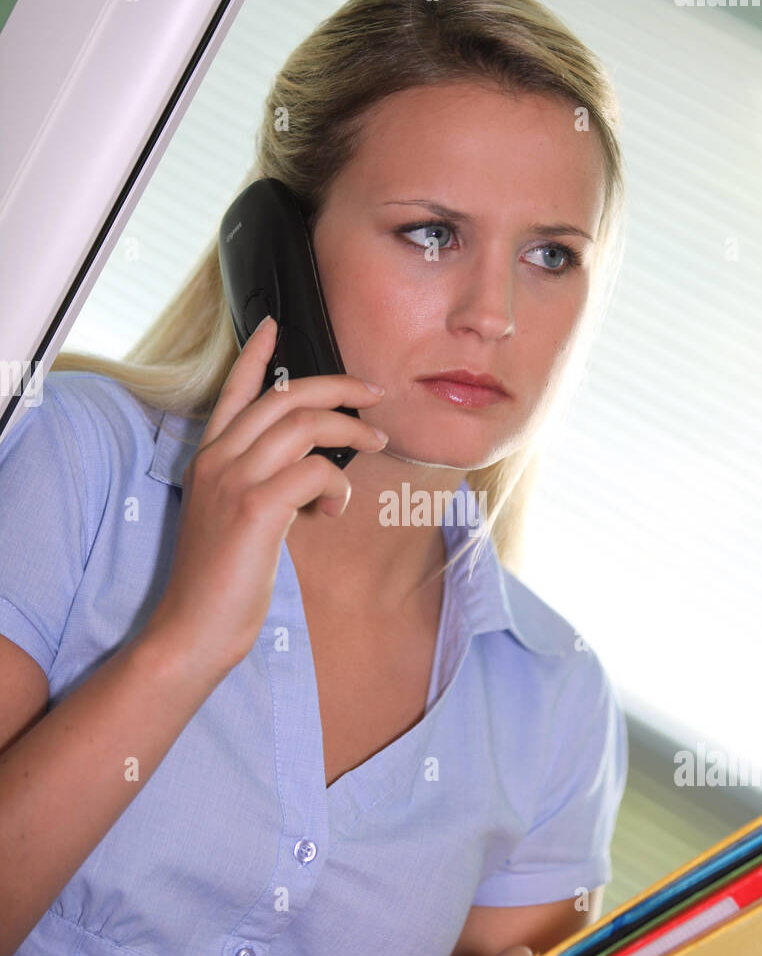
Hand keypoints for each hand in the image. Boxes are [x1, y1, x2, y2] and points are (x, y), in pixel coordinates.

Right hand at [145, 317, 388, 675]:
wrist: (192, 630)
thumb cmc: (220, 584)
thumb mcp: (237, 522)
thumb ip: (266, 488)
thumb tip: (315, 476)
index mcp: (209, 459)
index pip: (234, 391)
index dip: (257, 355)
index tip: (277, 324)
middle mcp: (217, 460)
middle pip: (283, 396)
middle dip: (337, 387)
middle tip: (374, 395)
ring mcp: (234, 481)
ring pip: (304, 424)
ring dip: (350, 431)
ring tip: (374, 445)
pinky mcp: (255, 508)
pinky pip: (316, 472)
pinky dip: (338, 487)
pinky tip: (333, 513)